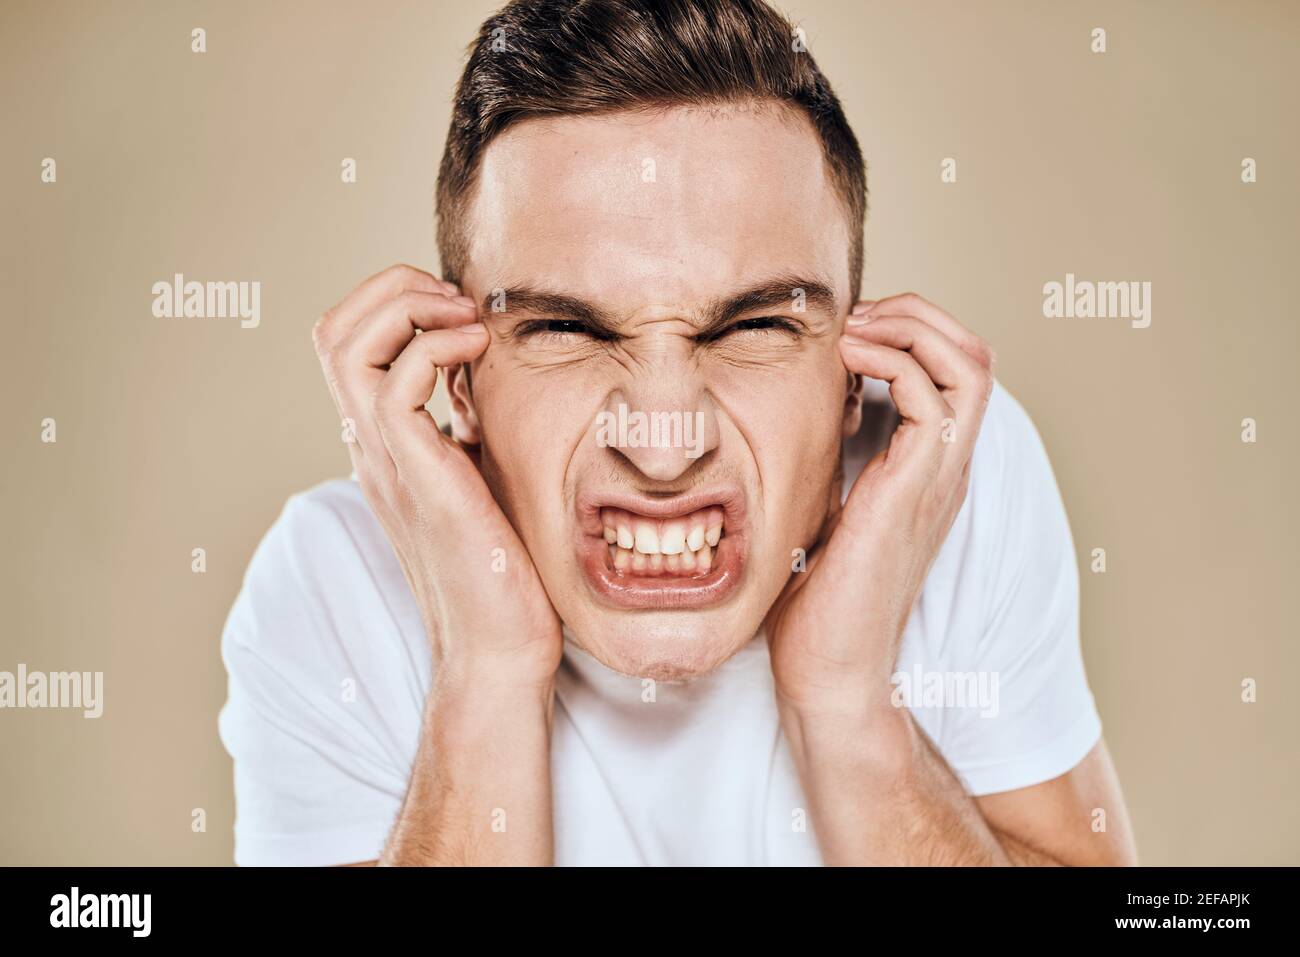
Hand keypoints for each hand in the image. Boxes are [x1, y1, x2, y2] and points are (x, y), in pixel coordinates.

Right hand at [312, 265, 562, 691]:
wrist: (498, 646)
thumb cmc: (503, 567)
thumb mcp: (482, 474)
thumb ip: (467, 421)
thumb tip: (483, 371)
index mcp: (381, 442)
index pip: (344, 341)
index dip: (392, 301)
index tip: (458, 312)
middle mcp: (370, 445)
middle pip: (330, 328)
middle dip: (394, 287)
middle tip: (457, 305)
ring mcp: (385, 460)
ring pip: (346, 344)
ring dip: (410, 307)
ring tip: (466, 325)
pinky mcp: (416, 477)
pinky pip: (397, 383)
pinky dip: (437, 348)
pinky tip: (479, 361)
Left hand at [766, 293, 994, 719]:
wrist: (830, 666)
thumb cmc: (815, 599)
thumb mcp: (822, 506)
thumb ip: (830, 458)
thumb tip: (807, 410)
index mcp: (926, 469)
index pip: (953, 371)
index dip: (908, 331)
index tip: (847, 333)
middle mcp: (944, 466)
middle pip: (975, 354)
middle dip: (917, 314)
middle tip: (857, 319)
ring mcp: (937, 476)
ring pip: (969, 363)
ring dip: (910, 327)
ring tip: (853, 332)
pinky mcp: (915, 487)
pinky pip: (932, 396)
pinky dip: (892, 360)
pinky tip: (845, 367)